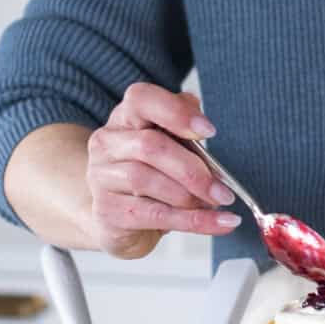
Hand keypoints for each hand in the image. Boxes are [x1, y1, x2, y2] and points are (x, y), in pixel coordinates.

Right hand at [86, 84, 243, 258]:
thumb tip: (203, 127)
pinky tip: (216, 223)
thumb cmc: (152, 174)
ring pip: (147, 181)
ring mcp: (102, 177)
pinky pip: (154, 215)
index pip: (142, 99)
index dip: (177, 112)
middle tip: (222, 190)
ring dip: (190, 197)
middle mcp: (107, 143)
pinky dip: (192, 221)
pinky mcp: (107, 212)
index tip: (209, 131)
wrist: (119, 218)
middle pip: (150, 146)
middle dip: (193, 170)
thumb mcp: (171, 145)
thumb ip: (185, 130)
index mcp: (125, 117)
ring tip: (215, 204)